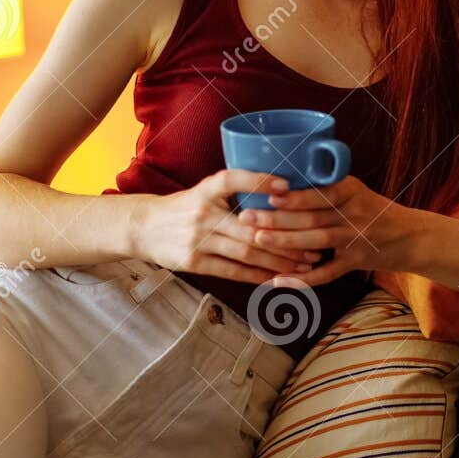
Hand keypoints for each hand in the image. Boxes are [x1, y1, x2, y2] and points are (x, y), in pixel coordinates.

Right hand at [131, 169, 323, 283]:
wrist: (143, 228)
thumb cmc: (184, 208)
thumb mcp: (204, 191)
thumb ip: (235, 191)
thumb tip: (282, 191)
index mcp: (206, 190)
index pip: (231, 179)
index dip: (259, 181)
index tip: (287, 186)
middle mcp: (202, 213)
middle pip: (251, 227)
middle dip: (287, 238)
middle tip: (315, 244)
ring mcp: (197, 240)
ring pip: (246, 252)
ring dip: (279, 261)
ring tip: (305, 265)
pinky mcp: (193, 262)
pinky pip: (232, 271)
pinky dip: (257, 275)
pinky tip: (277, 278)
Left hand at [235, 174, 417, 286]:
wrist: (412, 237)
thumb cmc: (375, 210)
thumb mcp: (356, 191)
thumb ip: (326, 187)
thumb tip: (280, 182)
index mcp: (352, 191)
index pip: (320, 192)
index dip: (294, 195)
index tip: (268, 194)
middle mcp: (355, 213)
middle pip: (312, 217)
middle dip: (277, 218)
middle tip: (247, 216)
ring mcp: (357, 239)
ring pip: (316, 241)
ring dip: (285, 242)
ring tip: (257, 240)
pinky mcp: (357, 262)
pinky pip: (327, 273)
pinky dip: (302, 279)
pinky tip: (278, 281)